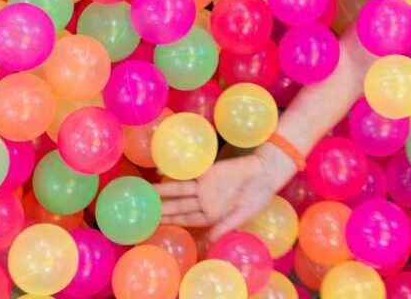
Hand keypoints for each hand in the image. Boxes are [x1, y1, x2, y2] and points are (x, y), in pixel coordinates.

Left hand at [154, 147, 294, 239]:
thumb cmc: (257, 196)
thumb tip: (210, 240)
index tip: (156, 225)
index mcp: (212, 214)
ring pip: (180, 190)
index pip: (187, 220)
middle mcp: (205, 200)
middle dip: (163, 208)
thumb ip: (225, 226)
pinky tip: (162, 173)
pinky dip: (176, 173)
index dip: (172, 222)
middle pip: (180, 206)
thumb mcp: (243, 215)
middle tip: (145, 211)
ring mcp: (205, 185)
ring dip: (165, 191)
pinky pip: (189, 172)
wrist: (265, 171)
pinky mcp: (208, 171)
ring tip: (149, 192)